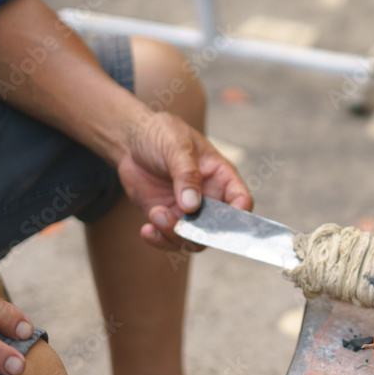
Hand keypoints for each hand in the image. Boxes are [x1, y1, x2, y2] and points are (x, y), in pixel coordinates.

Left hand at [116, 111, 252, 249]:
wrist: (132, 139)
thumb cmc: (161, 134)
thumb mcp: (177, 146)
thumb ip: (187, 174)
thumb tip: (192, 205)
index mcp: (221, 177)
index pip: (241, 201)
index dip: (239, 215)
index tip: (221, 221)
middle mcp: (209, 198)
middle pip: (218, 229)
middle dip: (199, 232)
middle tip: (178, 224)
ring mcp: (188, 211)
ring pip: (193, 239)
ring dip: (174, 234)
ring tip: (156, 214)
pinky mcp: (168, 217)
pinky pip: (169, 240)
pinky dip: (159, 240)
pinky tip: (147, 230)